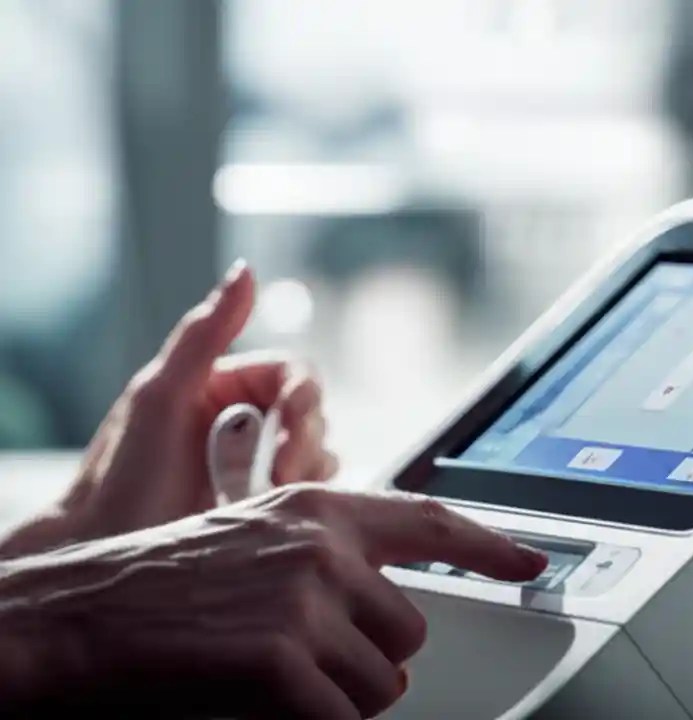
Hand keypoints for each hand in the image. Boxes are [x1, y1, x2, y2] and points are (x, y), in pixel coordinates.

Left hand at [0, 261, 336, 555]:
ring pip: (321, 456)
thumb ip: (205, 332)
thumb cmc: (121, 479)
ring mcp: (257, 468)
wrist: (103, 556)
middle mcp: (244, 423)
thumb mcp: (160, 394)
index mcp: (222, 386)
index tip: (293, 422)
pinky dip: (302, 501)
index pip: (295, 374)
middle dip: (304, 442)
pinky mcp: (265, 508)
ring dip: (304, 474)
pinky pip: (311, 496)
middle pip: (314, 415)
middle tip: (279, 473)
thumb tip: (246, 270)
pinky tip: (267, 512)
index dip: (304, 397)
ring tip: (261, 497)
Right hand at [0, 484, 548, 717]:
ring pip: (383, 683)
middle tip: (301, 660)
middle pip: (409, 630)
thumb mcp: (257, 542)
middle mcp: (324, 547)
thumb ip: (331, 558)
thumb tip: (394, 608)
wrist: (80, 618)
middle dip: (370, 659)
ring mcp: (306, 601)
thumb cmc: (163, 586)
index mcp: (319, 509)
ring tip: (274, 677)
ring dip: (340, 697)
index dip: (490, 546)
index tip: (533, 562)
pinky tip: (266, 704)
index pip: (430, 523)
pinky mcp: (284, 661)